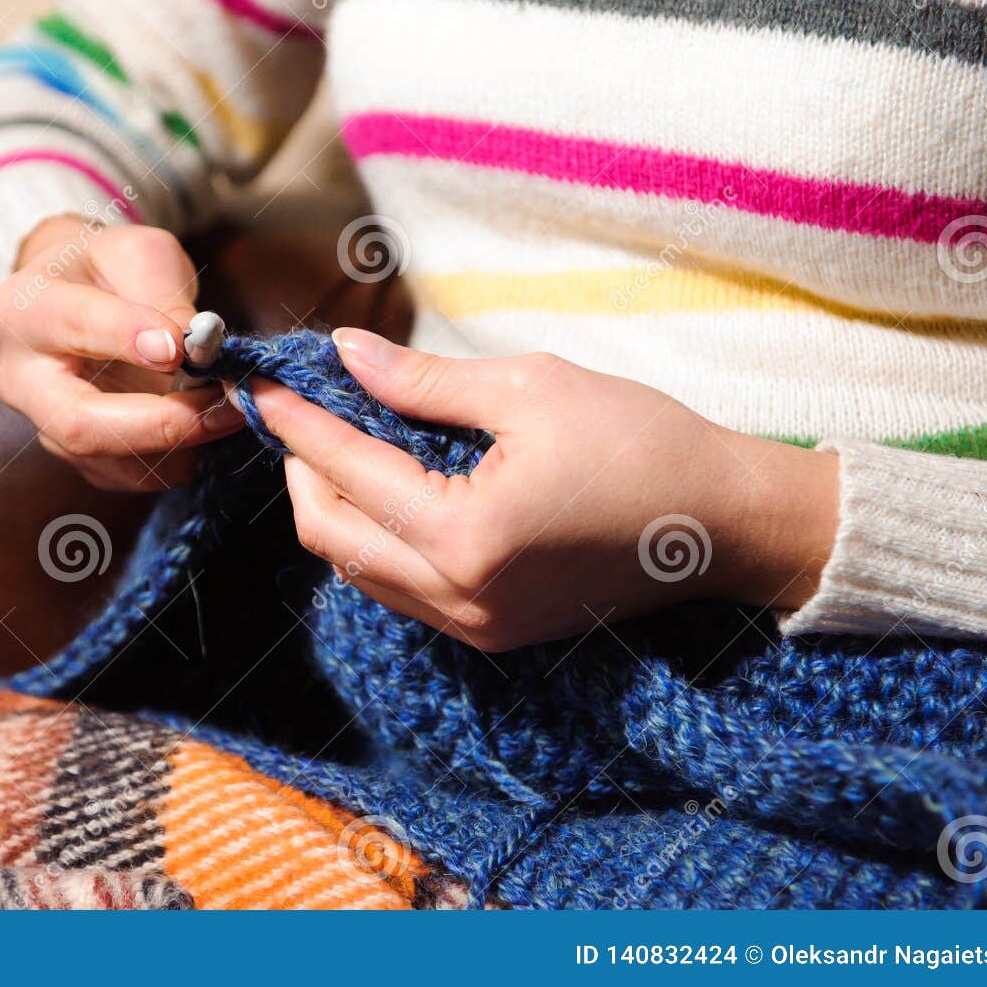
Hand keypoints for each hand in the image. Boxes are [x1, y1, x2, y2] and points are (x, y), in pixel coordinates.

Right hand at [0, 216, 241, 490]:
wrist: (80, 296)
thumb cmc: (108, 269)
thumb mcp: (137, 253)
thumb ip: (161, 292)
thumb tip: (196, 348)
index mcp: (26, 309)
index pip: (73, 326)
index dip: (127, 338)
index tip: (180, 347)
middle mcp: (22, 378)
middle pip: (78, 423)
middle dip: (159, 423)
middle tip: (223, 406)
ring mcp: (45, 425)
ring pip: (110, 461)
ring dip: (180, 445)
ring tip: (231, 410)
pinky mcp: (78, 456)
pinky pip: (129, 475)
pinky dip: (178, 457)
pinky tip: (208, 424)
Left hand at [247, 329, 839, 650]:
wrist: (724, 524)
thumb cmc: (642, 443)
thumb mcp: (530, 388)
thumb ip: (423, 381)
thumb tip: (347, 355)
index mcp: (466, 537)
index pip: (349, 471)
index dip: (299, 421)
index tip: (262, 381)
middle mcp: (459, 598)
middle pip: (331, 536)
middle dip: (302, 469)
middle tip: (296, 410)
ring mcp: (475, 626)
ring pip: (358, 569)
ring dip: (334, 506)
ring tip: (333, 442)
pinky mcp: (491, 631)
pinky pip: (399, 588)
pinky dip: (374, 536)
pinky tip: (382, 487)